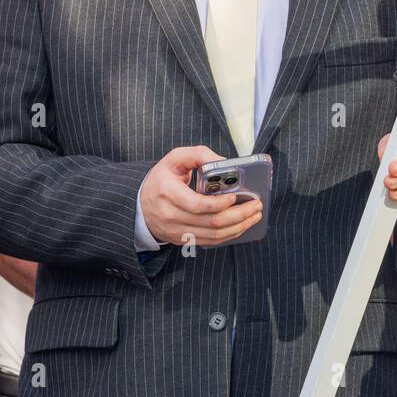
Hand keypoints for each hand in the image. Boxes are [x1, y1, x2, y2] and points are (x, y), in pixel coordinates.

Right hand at [140, 145, 262, 246]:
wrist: (140, 204)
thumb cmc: (162, 178)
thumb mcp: (175, 159)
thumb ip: (199, 155)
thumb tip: (225, 162)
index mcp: (167, 193)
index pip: (198, 204)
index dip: (220, 203)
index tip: (235, 196)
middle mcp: (171, 216)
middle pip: (211, 222)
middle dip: (239, 215)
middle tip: (256, 205)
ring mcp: (177, 232)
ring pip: (213, 236)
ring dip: (239, 227)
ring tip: (254, 216)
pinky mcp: (183, 240)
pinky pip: (210, 242)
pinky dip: (229, 235)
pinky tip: (242, 225)